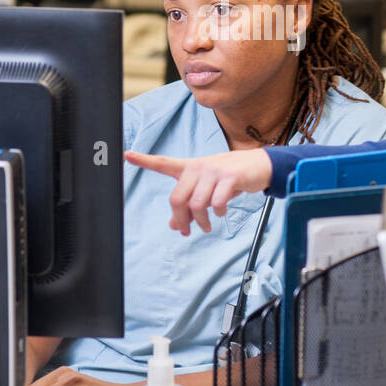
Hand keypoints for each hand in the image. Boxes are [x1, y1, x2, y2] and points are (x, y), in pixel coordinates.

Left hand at [123, 147, 272, 234]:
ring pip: (197, 204)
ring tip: (207, 225)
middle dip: (182, 219)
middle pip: (177, 198)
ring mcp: (213, 171)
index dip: (144, 160)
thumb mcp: (208, 190)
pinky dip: (218, 212)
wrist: (259, 165)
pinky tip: (221, 212)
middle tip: (188, 231)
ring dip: (201, 221)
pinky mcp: (229, 177)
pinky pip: (216, 202)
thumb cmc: (230, 178)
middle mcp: (198, 167)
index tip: (126, 155)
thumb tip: (174, 226)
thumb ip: (189, 205)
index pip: (163, 163)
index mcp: (190, 168)